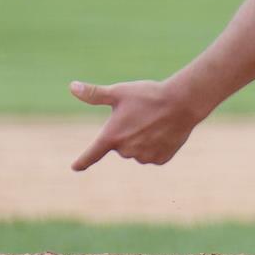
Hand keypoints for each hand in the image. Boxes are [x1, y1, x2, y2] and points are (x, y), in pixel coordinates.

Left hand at [69, 79, 202, 171]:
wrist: (182, 103)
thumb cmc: (148, 95)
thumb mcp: (119, 92)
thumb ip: (93, 94)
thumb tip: (72, 87)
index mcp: (112, 136)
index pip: (91, 154)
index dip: (82, 161)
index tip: (75, 167)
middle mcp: (126, 151)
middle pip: (121, 145)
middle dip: (127, 133)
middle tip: (141, 115)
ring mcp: (144, 157)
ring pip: (137, 150)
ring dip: (142, 140)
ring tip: (155, 121)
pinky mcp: (160, 159)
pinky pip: (153, 154)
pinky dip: (156, 145)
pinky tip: (164, 131)